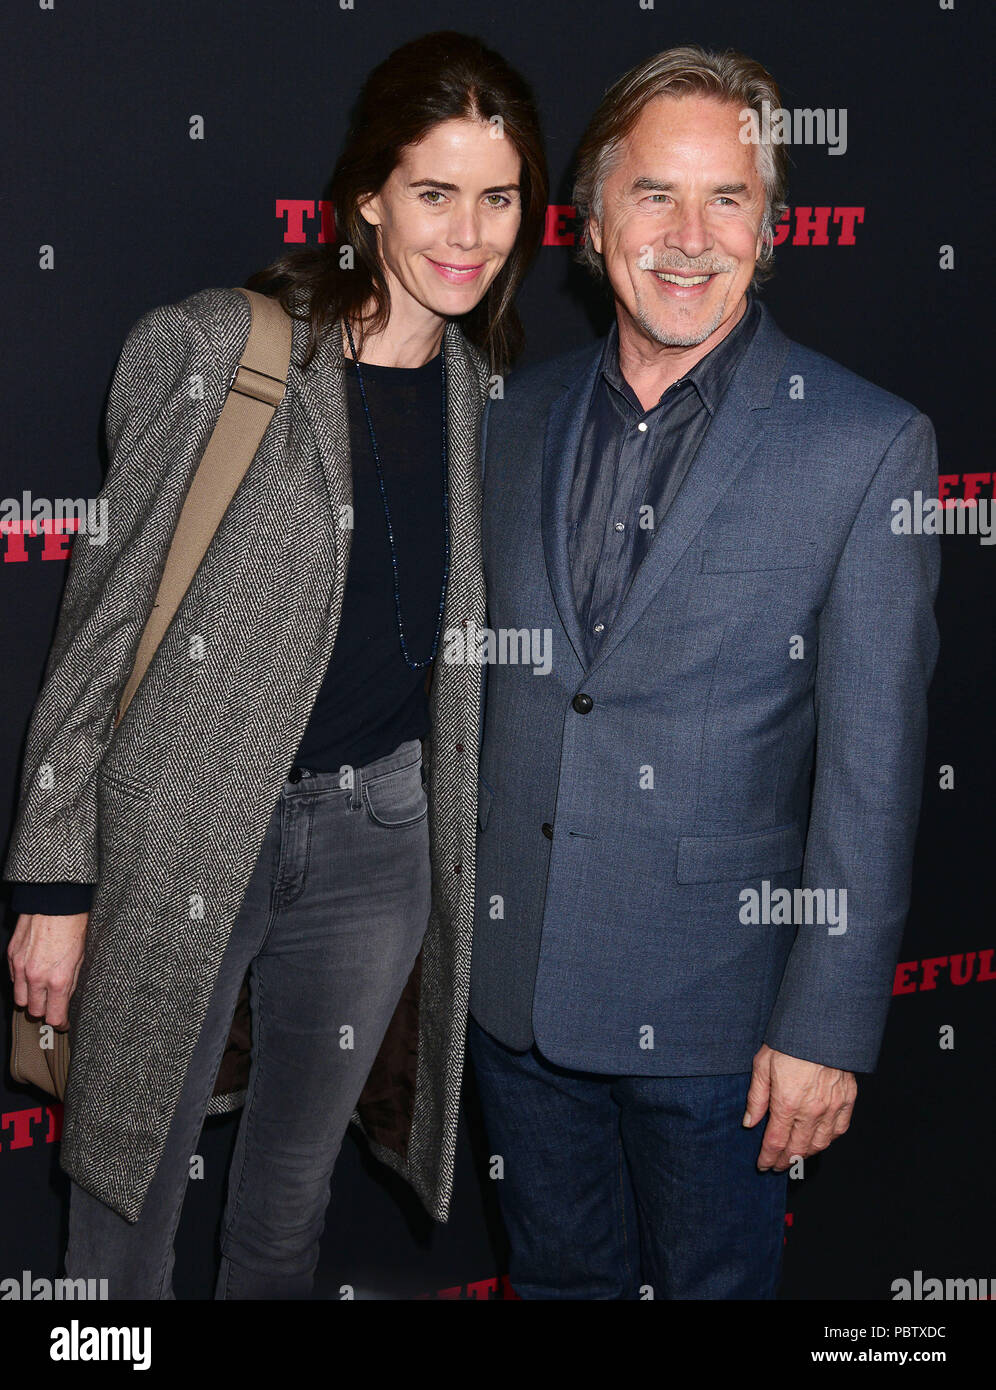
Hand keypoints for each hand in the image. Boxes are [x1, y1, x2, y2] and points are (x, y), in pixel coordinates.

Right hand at [7, 912, 87, 1029]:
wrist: (55, 902)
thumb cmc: (73, 925)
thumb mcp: (81, 958)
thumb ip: (72, 982)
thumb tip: (66, 999)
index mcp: (58, 980)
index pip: (53, 1016)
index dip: (59, 1022)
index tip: (63, 1022)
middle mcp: (36, 977)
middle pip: (35, 1011)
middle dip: (45, 1011)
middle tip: (53, 1005)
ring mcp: (21, 967)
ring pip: (20, 998)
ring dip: (30, 998)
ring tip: (41, 992)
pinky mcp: (12, 956)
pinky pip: (13, 979)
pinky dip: (22, 981)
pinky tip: (33, 974)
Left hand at [743, 1043, 856, 1170]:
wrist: (822, 1027)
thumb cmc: (789, 1043)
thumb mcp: (762, 1065)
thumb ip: (757, 1097)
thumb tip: (750, 1123)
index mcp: (787, 1102)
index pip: (776, 1141)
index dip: (768, 1157)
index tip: (763, 1165)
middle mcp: (811, 1110)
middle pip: (797, 1148)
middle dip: (785, 1161)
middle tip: (777, 1166)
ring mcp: (832, 1107)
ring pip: (819, 1144)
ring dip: (806, 1155)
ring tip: (795, 1158)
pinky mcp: (847, 1100)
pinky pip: (839, 1130)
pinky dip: (827, 1141)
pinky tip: (818, 1142)